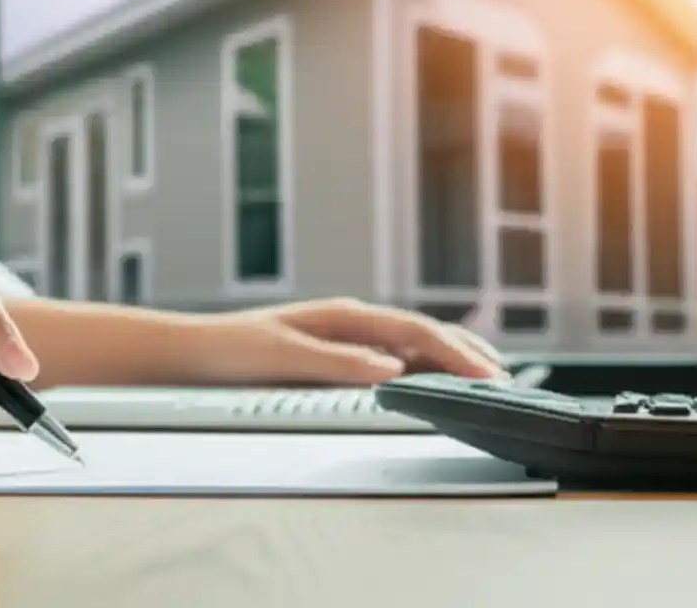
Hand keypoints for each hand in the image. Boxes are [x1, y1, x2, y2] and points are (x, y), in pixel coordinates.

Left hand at [190, 298, 504, 384]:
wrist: (193, 353)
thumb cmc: (232, 349)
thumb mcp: (283, 356)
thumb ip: (338, 362)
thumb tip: (392, 369)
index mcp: (345, 316)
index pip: (417, 333)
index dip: (457, 356)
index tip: (487, 377)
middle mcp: (352, 322)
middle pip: (424, 334)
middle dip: (467, 352)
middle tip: (504, 378)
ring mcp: (348, 338)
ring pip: (413, 345)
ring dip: (451, 358)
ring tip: (485, 375)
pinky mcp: (338, 355)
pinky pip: (394, 358)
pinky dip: (425, 368)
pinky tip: (436, 380)